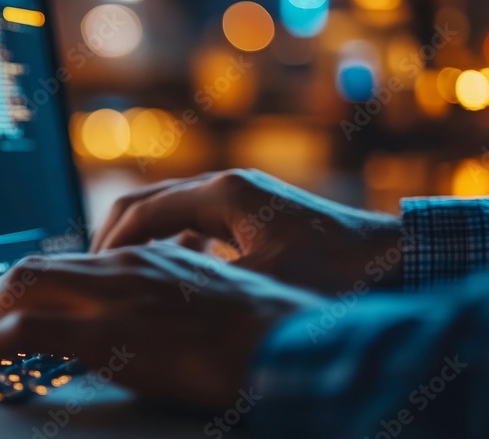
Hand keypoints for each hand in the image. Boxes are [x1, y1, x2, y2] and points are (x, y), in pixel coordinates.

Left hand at [0, 243, 321, 408]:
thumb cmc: (261, 328)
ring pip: (17, 290)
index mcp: (142, 260)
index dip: (20, 286)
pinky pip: (24, 331)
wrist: (288, 341)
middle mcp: (120, 268)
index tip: (4, 313)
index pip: (60, 263)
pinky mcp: (107, 335)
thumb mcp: (209, 295)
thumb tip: (150, 302)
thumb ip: (172, 288)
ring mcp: (111, 298)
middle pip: (28, 270)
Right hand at [91, 169, 404, 292]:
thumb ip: (199, 289)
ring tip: (122, 280)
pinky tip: (176, 278)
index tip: (86, 279)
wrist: (402, 260)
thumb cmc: (339, 275)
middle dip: (115, 240)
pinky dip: (176, 248)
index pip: (139, 212)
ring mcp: (245, 199)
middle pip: (149, 204)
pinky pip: (200, 226)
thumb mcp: (261, 288)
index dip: (106, 248)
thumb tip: (142, 302)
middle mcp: (230, 187)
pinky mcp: (259, 216)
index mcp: (224, 193)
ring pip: (173, 214)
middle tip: (92, 278)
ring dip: (145, 244)